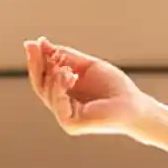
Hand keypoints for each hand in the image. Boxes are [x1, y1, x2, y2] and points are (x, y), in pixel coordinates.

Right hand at [23, 37, 156, 135]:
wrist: (134, 105)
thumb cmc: (115, 87)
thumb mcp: (87, 66)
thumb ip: (66, 57)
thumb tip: (43, 44)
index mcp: (65, 93)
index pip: (44, 77)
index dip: (37, 60)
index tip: (33, 43)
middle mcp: (62, 106)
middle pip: (40, 85)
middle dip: (36, 65)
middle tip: (33, 47)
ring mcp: (65, 118)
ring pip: (48, 93)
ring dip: (53, 75)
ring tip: (66, 67)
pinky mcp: (71, 124)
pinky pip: (58, 104)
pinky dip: (60, 88)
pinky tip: (68, 76)